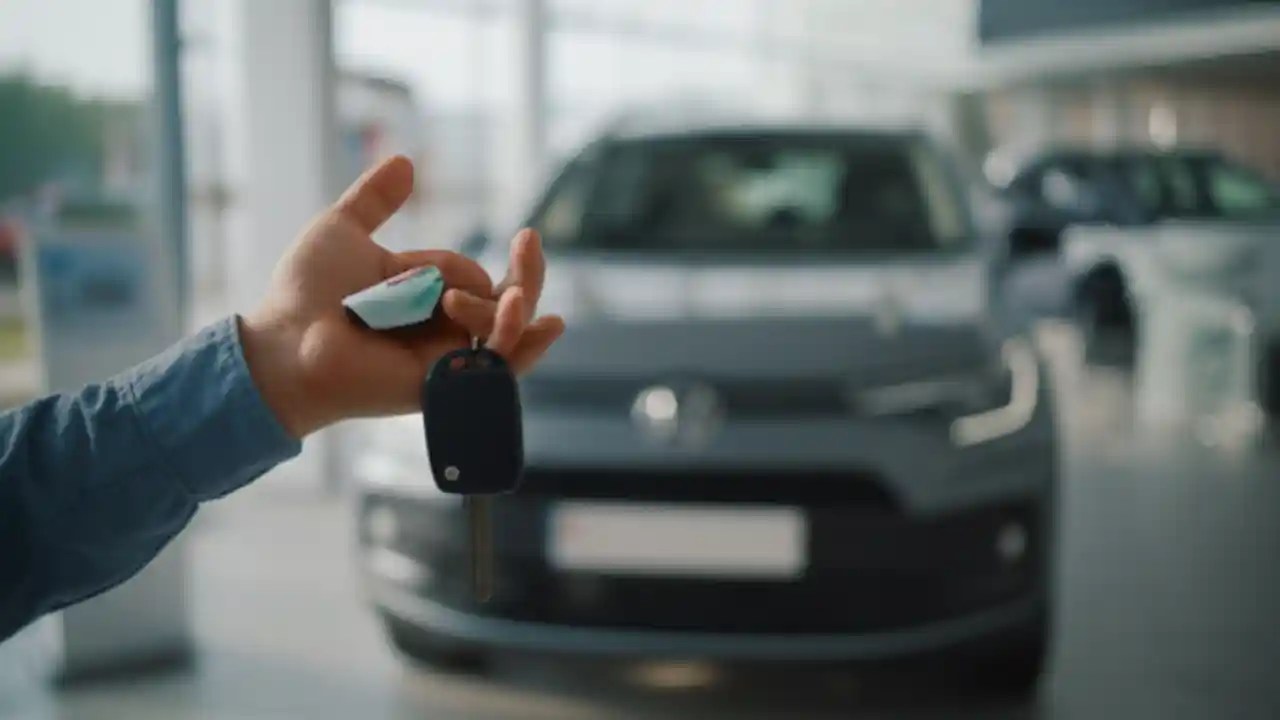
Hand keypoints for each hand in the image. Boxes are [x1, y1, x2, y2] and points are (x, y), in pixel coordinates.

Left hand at [241, 156, 564, 437]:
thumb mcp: (342, 230)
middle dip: (527, 273)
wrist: (285, 340)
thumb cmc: (304, 293)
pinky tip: (546, 323)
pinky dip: (523, 344)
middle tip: (528, 239)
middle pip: (505, 304)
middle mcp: (439, 330)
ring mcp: (445, 360)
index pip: (470, 277)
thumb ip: (375, 199)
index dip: (462, 266)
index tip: (410, 271)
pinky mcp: (445, 384)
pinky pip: (498, 370)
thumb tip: (406, 162)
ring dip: (512, 307)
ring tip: (509, 294)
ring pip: (507, 331)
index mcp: (423, 299)